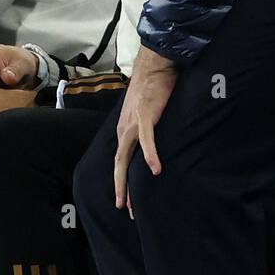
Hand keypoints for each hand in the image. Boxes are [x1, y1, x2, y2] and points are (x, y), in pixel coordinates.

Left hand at [114, 46, 177, 211]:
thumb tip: (154, 139)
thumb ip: (148, 127)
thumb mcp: (146, 112)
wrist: (154, 64)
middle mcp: (125, 129)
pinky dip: (150, 155)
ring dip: (127, 181)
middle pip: (119, 164)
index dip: (121, 181)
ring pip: (126, 157)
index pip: (121, 160)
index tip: (125, 200)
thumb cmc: (153, 87)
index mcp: (125, 129)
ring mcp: (133, 124)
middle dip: (120, 188)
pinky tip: (155, 169)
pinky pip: (147, 139)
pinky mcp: (146, 115)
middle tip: (124, 209)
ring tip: (130, 201)